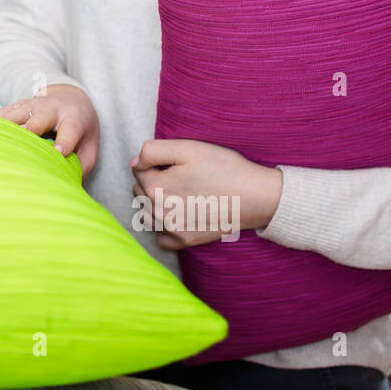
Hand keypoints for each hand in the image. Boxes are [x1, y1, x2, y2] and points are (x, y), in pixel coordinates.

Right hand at [0, 84, 98, 176]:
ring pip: (16, 113)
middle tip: (21, 140)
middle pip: (39, 119)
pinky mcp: (18, 105)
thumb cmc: (81, 132)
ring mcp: (33, 105)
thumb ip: (81, 166)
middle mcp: (52, 109)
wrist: (72, 99)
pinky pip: (2, 113)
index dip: (64, 142)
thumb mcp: (90, 149)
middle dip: (30, 129)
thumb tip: (64, 187)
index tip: (59, 153)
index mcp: (74, 120)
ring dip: (5, 127)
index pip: (70, 131)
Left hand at [129, 139, 282, 249]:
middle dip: (151, 181)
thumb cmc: (223, 168)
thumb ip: (153, 151)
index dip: (155, 162)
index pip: (138, 170)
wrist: (256, 196)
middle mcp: (159, 212)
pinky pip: (160, 238)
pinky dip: (163, 228)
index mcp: (156, 187)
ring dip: (152, 204)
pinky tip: (176, 215)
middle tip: (178, 175)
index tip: (175, 161)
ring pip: (145, 215)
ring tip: (175, 194)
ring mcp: (172, 229)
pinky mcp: (185, 241)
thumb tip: (134, 162)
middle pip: (139, 192)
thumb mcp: (188, 148)